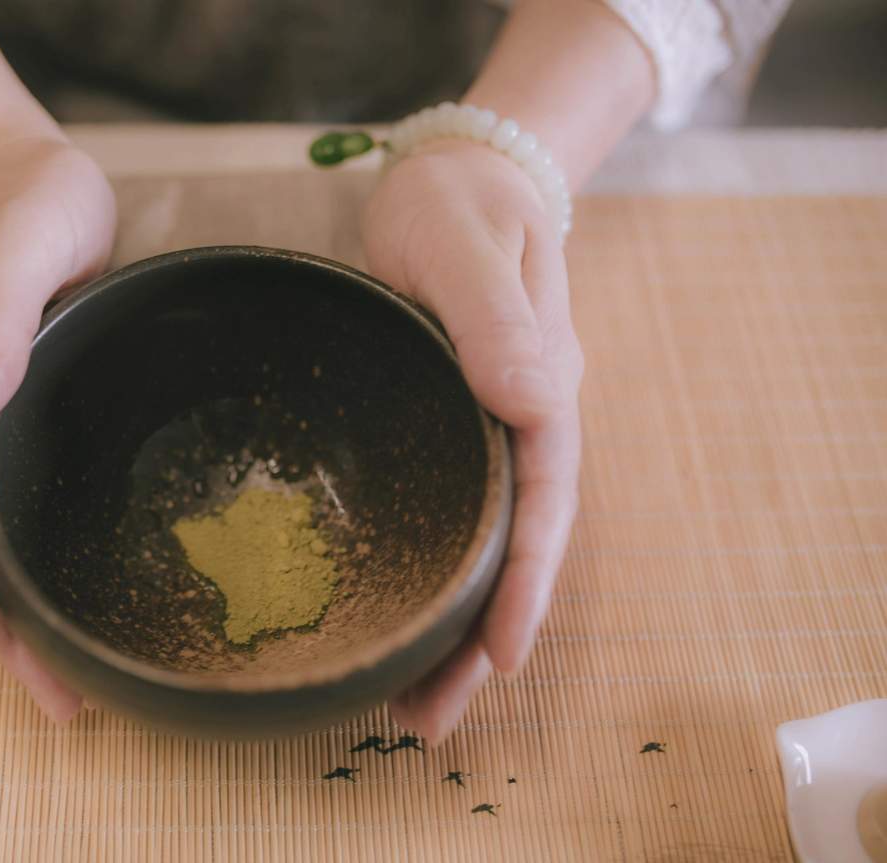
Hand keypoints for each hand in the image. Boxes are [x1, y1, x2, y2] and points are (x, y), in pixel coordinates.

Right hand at [0, 130, 115, 721]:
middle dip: (0, 616)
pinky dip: (45, 548)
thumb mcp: (12, 236)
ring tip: (73, 680)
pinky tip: (79, 588)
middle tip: (55, 699)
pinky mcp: (27, 409)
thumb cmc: (20, 194)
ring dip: (27, 599)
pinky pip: (28, 493)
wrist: (21, 168)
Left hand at [362, 139, 583, 740]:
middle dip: (479, 636)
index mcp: (539, 388)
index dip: (525, 581)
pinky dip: (419, 570)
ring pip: (474, 543)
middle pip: (510, 545)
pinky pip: (437, 513)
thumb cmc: (457, 207)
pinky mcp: (439, 430)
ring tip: (403, 705)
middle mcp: (517, 423)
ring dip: (447, 624)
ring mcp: (480, 430)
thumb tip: (537, 398)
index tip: (499, 655)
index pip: (542, 499)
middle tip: (430, 720)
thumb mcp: (469, 247)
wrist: (451, 183)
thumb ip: (498, 318)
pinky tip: (385, 613)